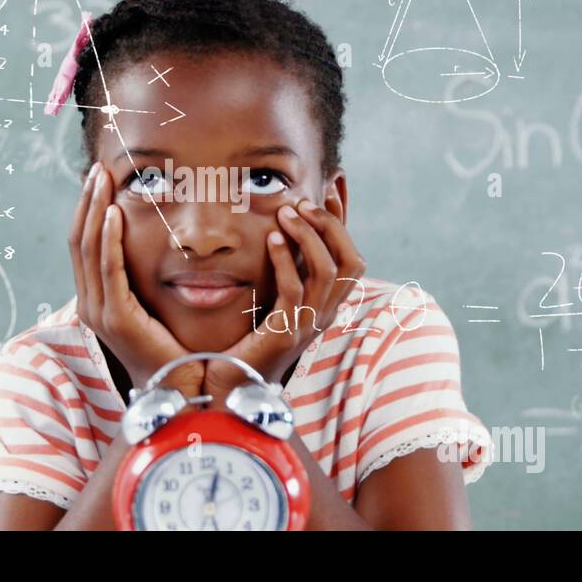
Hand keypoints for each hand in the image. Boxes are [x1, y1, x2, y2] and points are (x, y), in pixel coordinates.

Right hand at [69, 161, 203, 399]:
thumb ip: (145, 281)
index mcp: (96, 301)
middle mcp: (90, 305)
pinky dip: (110, 239)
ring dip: (96, 211)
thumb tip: (153, 246)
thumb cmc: (176, 348)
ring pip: (89, 250)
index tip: (99, 181)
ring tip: (103, 181)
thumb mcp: (153, 307)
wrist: (181, 388)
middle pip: (80, 242)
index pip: (84, 246)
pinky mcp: (118, 318)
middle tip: (98, 171)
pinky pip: (109, 270)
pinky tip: (116, 214)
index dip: (88, 211)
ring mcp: (100, 312)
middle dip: (88, 203)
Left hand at [204, 194, 366, 405]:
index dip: (344, 224)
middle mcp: (324, 316)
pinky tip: (271, 240)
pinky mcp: (284, 333)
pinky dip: (286, 260)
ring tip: (286, 214)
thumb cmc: (244, 345)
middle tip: (302, 203)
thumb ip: (283, 275)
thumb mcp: (271, 302)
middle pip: (351, 262)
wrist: (229, 389)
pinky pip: (295, 290)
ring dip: (309, 236)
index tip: (329, 192)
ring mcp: (307, 326)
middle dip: (331, 226)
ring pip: (328, 271)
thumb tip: (280, 234)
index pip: (352, 260)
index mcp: (326, 307)